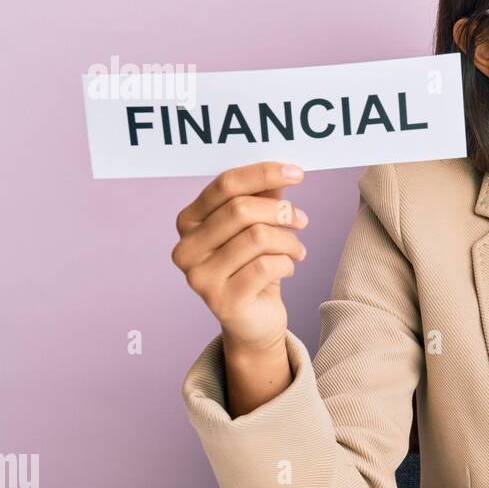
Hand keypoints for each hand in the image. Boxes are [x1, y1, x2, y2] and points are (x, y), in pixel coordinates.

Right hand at [171, 161, 309, 352]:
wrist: (254, 319)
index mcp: (188, 221)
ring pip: (257, 238)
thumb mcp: (257, 224)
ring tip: (297, 249)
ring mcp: (200, 278)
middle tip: (302, 219)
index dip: (263, 173)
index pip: (225, 185)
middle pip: (240, 210)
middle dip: (280, 211)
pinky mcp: (223, 301)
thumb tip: (283, 168)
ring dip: (289, 241)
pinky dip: (287, 263)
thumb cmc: (254, 264)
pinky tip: (287, 268)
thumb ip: (263, 195)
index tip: (297, 172)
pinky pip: (266, 267)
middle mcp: (186, 249)